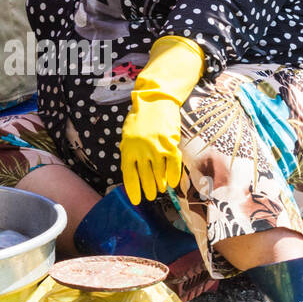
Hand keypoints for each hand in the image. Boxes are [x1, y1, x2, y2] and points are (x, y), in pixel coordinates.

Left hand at [118, 35, 204, 204]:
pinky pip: (173, 164)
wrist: (155, 100)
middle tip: (151, 197)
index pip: (130, 176)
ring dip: (160, 184)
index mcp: (128, 149)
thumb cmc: (140, 118)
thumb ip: (129, 152)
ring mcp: (156, 148)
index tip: (137, 200)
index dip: (133, 190)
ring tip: (161, 190)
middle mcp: (141, 151)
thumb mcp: (128, 135)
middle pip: (145, 177)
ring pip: (159, 173)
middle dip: (148, 189)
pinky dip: (174, 175)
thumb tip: (132, 170)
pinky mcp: (170, 143)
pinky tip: (173, 183)